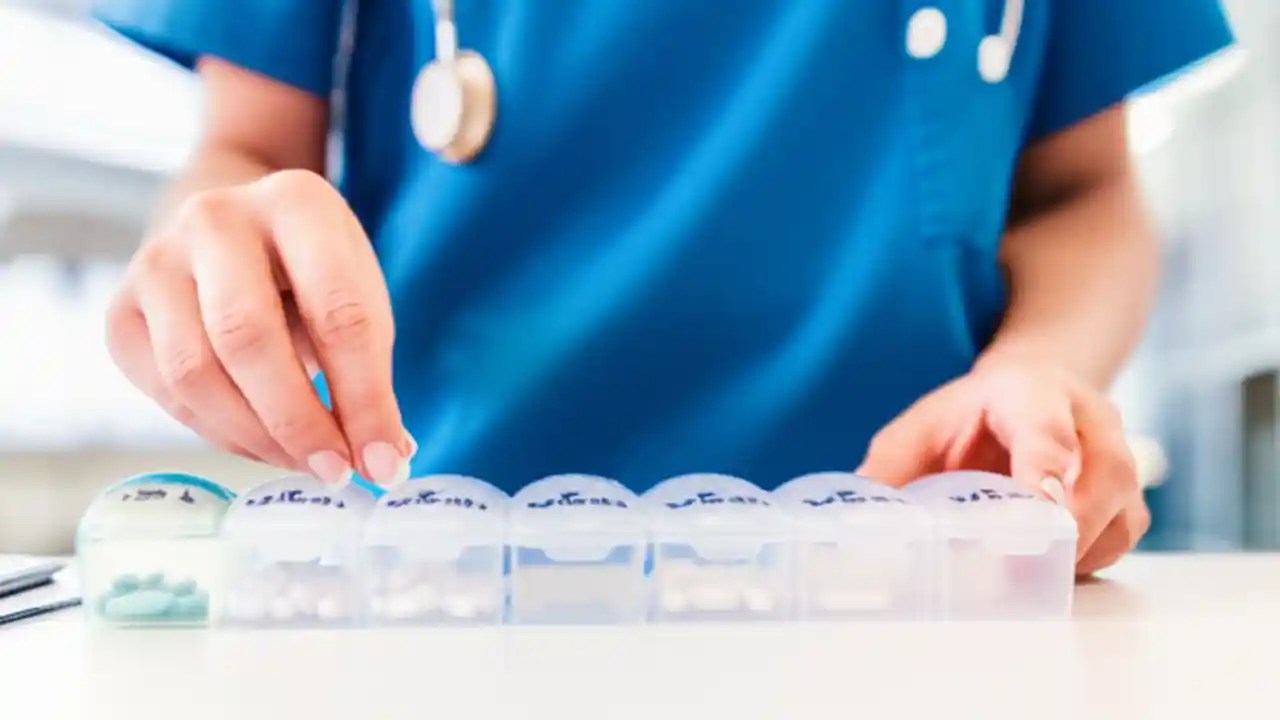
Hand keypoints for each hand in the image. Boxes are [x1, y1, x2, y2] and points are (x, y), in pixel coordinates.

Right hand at [106, 170, 413, 485]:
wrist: (232, 228)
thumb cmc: (310, 268)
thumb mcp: (358, 293)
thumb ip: (371, 369)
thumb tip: (384, 457)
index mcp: (296, 202)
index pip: (336, 312)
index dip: (364, 397)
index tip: (384, 459)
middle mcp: (214, 219)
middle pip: (248, 339)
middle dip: (299, 422)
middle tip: (338, 470)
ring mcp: (155, 261)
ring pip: (195, 373)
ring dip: (256, 437)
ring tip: (305, 462)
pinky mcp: (121, 309)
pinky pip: (166, 392)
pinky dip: (221, 434)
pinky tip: (262, 445)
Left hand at [856, 361, 1147, 575]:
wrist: (1027, 391)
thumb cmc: (967, 419)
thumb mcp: (921, 429)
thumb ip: (889, 470)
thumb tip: (855, 522)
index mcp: (1028, 391)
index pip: (1045, 425)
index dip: (1045, 465)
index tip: (1040, 504)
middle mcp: (1086, 416)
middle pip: (1105, 469)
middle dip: (1074, 520)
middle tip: (1035, 558)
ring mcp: (1117, 451)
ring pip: (1124, 504)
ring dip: (1085, 548)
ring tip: (1039, 573)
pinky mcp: (1127, 489)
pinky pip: (1128, 531)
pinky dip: (1096, 557)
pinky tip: (1056, 570)